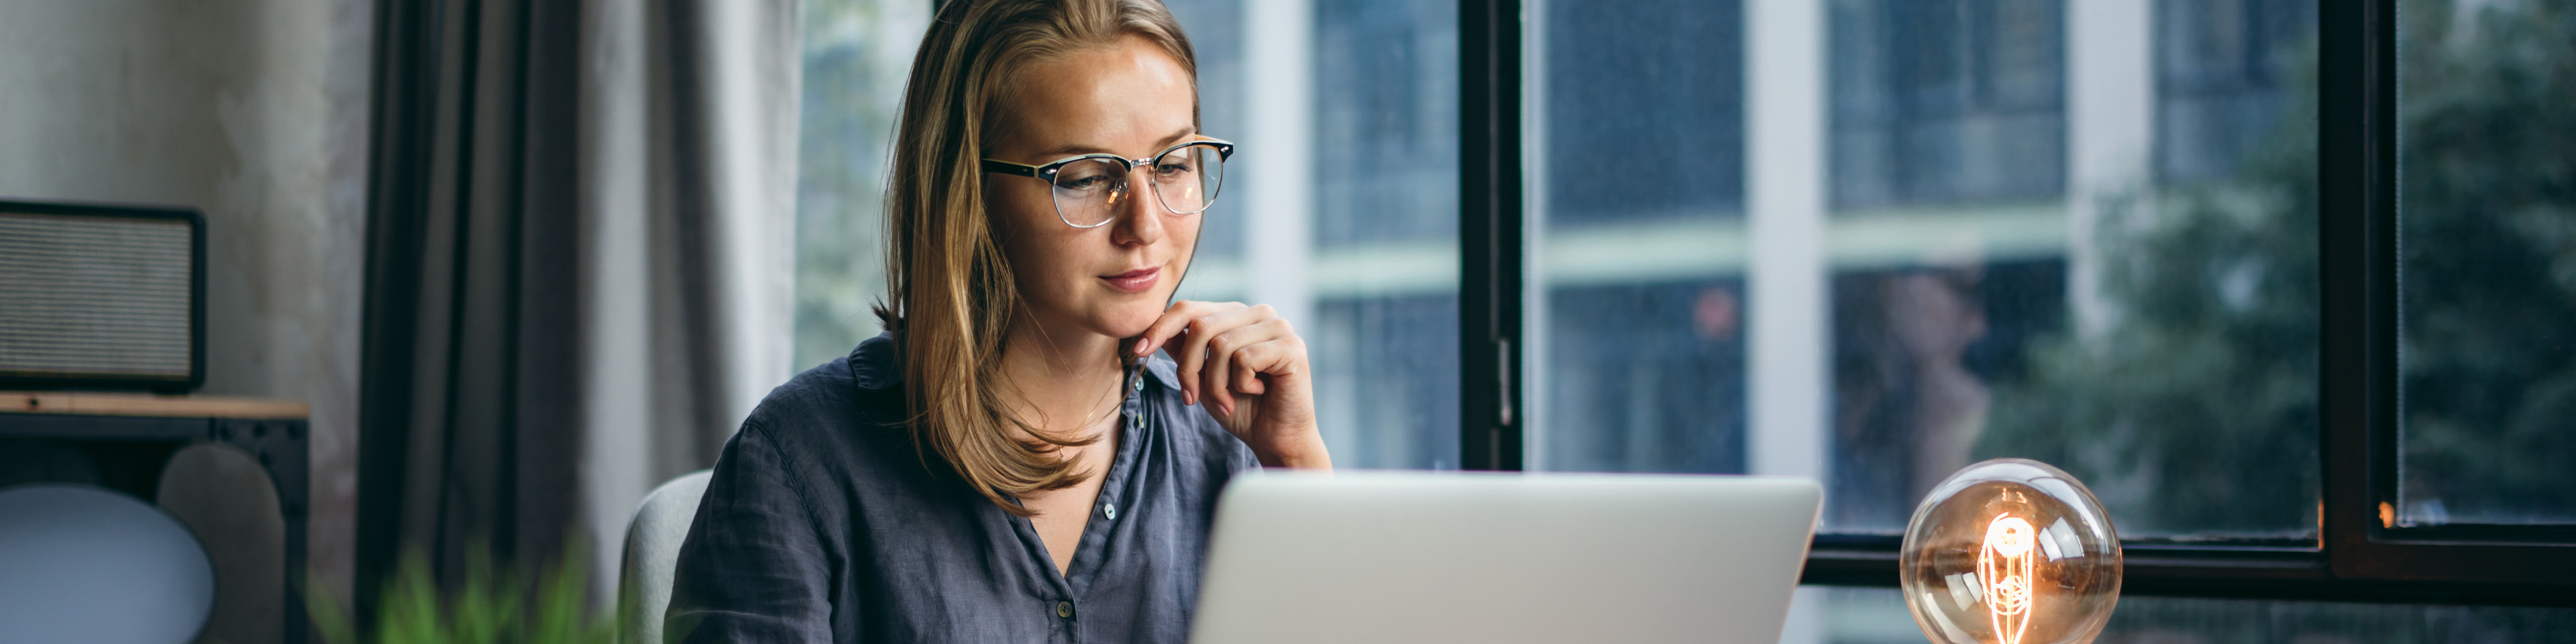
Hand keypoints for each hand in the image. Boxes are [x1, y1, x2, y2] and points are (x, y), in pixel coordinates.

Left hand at [1134, 301, 1331, 468]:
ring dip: (1216, 384)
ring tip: (1228, 402)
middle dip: (1188, 368)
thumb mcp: (1202, 378)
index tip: (1138, 351)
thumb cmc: (1241, 408)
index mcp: (1236, 315)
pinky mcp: (1291, 346)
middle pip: (1200, 326)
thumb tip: (1153, 328)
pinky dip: (1242, 384)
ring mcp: (1278, 326)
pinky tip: (1258, 392)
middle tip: (1192, 398)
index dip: (1160, 328)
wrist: (1277, 439)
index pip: (1190, 309)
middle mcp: (1258, 313)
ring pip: (1221, 344)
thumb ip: (1183, 350)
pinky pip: (1245, 358)